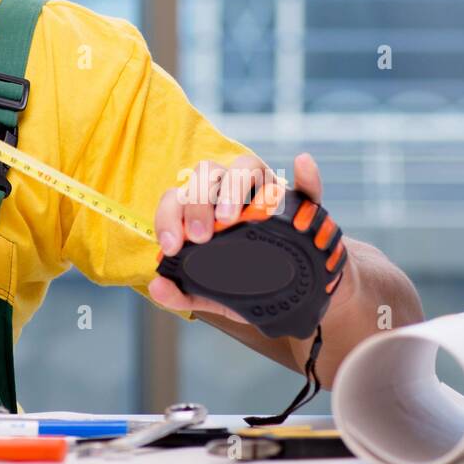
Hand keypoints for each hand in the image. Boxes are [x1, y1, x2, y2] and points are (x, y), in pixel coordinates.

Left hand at [148, 152, 329, 323]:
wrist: (293, 297)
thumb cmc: (244, 285)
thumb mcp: (211, 294)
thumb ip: (181, 293)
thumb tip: (156, 287)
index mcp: (203, 210)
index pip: (178, 197)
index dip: (169, 216)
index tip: (172, 246)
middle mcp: (230, 193)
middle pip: (207, 173)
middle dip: (198, 200)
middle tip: (201, 235)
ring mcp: (266, 193)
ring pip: (246, 166)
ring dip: (234, 184)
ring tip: (230, 217)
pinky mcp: (302, 204)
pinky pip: (307, 186)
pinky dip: (305, 175)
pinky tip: (302, 166)